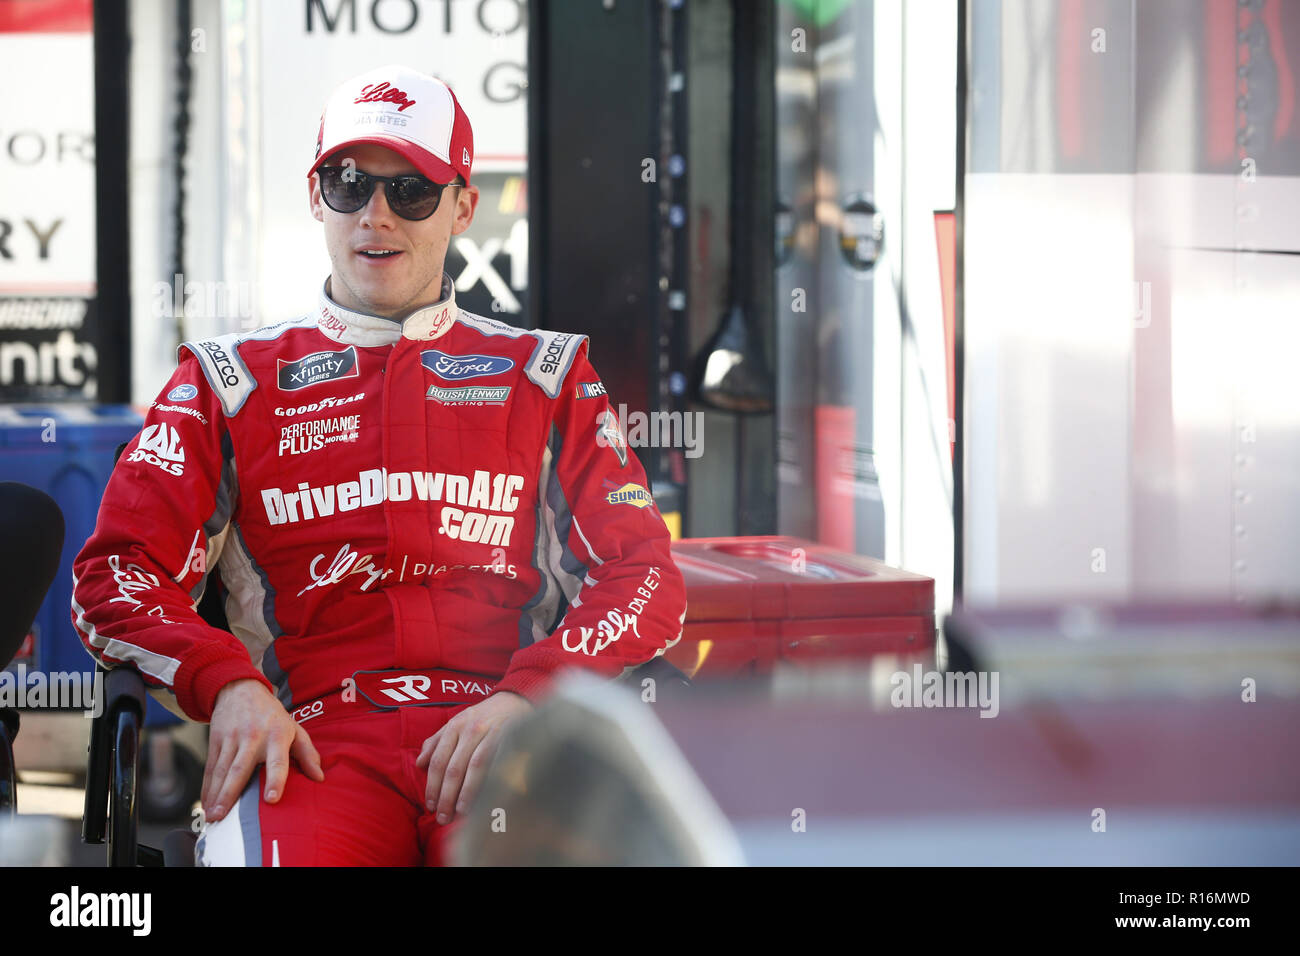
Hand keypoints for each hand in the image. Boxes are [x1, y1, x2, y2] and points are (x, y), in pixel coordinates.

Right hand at [201, 679, 323, 822]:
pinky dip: (207, 786)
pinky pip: (211, 766)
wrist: (241, 690)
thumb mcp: (295, 728)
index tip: (271, 799)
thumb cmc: (273, 715)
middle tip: (224, 817)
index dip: (275, 780)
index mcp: (277, 735)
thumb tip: (319, 777)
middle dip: (231, 794)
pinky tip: (206, 801)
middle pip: (240, 769)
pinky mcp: (216, 739)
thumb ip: (308, 753)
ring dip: (216, 794)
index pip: (277, 760)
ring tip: (213, 816)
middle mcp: (253, 737)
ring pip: (222, 770)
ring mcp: (232, 738)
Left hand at [416, 691, 532, 824]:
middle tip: (443, 817)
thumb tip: (419, 764)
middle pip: (454, 767)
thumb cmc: (482, 716)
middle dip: (446, 795)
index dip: (432, 785)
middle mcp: (471, 729)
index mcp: (454, 726)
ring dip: (466, 792)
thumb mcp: (456, 722)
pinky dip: (490, 781)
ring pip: (474, 767)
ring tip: (460, 812)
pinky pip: (498, 763)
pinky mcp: (509, 738)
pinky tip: (486, 798)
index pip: (438, 760)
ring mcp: (491, 733)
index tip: (430, 806)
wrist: (515, 699)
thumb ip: (436, 742)